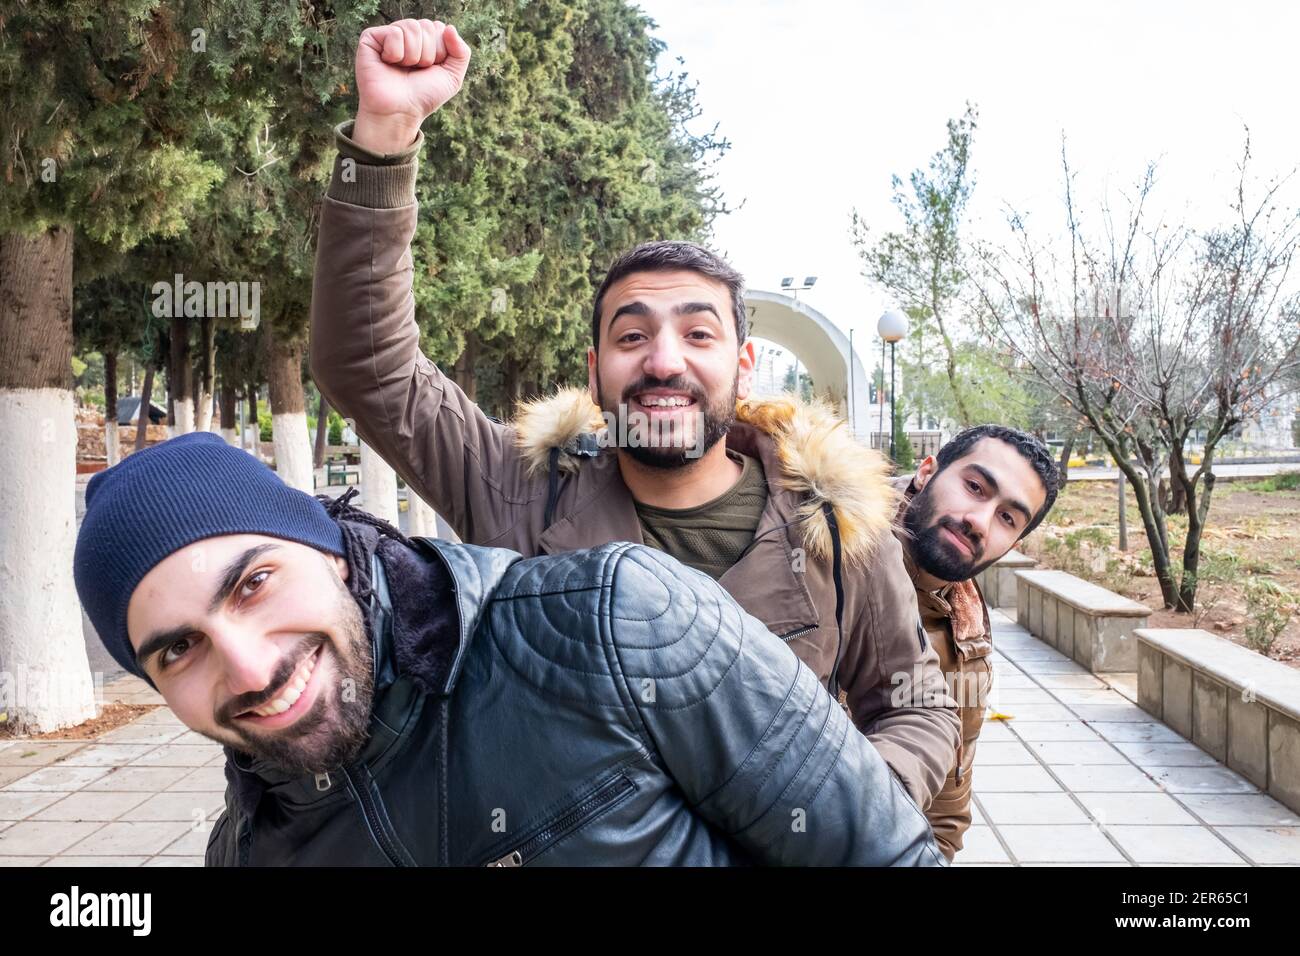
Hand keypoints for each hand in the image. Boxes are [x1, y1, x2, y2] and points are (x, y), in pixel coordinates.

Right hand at [352, 18, 471, 153]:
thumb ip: (461, 52)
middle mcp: (406, 35)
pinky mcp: (371, 38)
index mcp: (424, 40)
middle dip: (427, 54)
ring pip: (411, 28)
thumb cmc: (423, 96)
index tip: (430, 69)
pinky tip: (388, 63)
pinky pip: (394, 33)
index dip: (440, 52)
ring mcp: (388, 35)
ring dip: (412, 56)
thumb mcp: (452, 77)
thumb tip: (450, 27)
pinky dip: (396, 53)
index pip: (440, 28)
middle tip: (415, 70)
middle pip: (427, 26)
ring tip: (402, 69)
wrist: (400, 112)